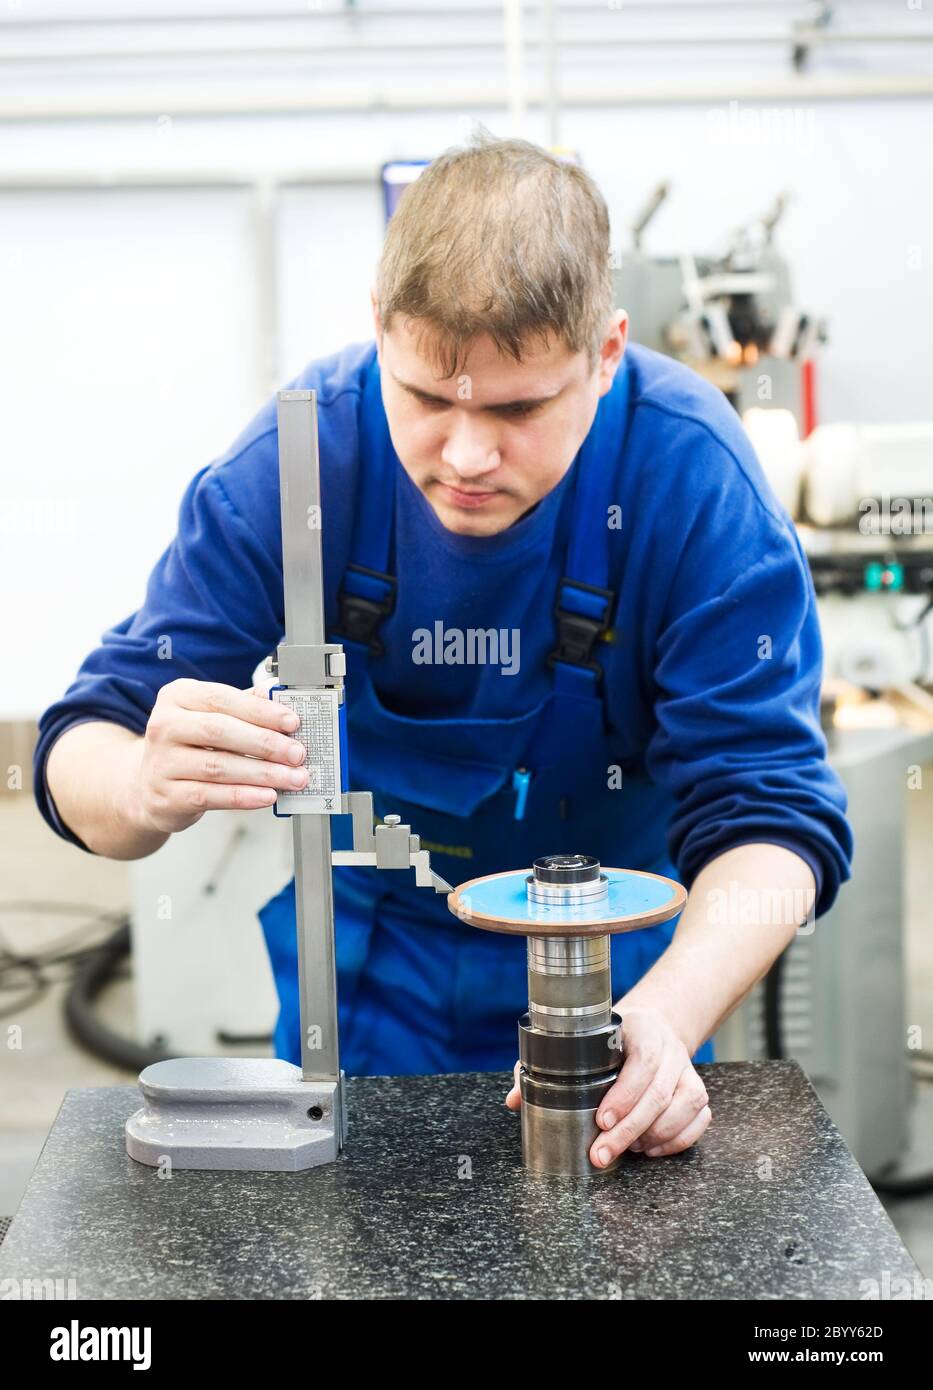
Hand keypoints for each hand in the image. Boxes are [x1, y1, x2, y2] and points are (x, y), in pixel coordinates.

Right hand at [129, 677, 307, 834]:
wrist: (148, 785)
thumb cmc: (189, 745)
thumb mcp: (210, 717)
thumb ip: (245, 705)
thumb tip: (280, 694)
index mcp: (177, 697)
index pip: (222, 699)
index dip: (260, 710)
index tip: (292, 722)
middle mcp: (164, 726)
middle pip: (219, 731)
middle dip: (265, 743)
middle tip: (297, 753)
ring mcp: (162, 762)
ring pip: (218, 766)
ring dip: (262, 773)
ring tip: (292, 777)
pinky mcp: (166, 796)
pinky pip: (211, 796)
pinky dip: (243, 796)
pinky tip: (267, 795)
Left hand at [504, 1005, 710, 1165]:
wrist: (653, 1026)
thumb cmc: (609, 1039)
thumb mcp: (579, 1041)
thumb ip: (545, 1067)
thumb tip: (514, 1100)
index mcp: (641, 1031)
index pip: (642, 1062)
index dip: (625, 1094)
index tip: (601, 1120)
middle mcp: (670, 1050)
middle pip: (660, 1093)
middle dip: (629, 1130)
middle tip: (601, 1154)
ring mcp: (688, 1071)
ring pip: (685, 1108)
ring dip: (654, 1136)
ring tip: (625, 1150)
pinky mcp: (698, 1091)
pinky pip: (699, 1120)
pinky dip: (676, 1140)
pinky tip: (649, 1148)